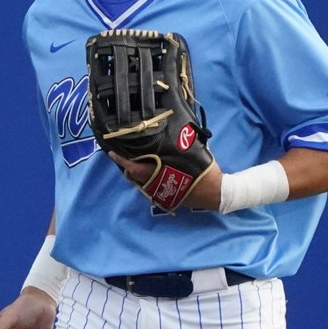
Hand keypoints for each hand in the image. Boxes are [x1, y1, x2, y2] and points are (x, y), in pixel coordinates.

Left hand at [108, 152, 224, 210]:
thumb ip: (180, 143)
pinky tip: (149, 170)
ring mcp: (160, 194)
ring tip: (134, 160)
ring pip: (141, 183)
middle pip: (134, 176)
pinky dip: (146, 179)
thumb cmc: (205, 171)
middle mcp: (156, 185)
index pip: (134, 167)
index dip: (122, 160)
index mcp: (160, 173)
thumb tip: (174, 129)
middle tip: (123, 153)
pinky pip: (150, 187)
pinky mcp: (165, 198)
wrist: (216, 193)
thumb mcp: (193, 152)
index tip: (112, 152)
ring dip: (136, 172)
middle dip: (127, 165)